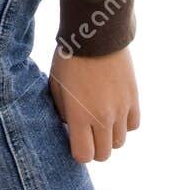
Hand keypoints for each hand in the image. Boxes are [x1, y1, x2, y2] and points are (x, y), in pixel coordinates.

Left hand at [48, 45, 139, 163]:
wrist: (96, 34)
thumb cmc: (69, 58)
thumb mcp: (55, 86)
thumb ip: (63, 112)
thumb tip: (72, 127)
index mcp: (79, 116)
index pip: (84, 156)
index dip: (79, 152)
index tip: (75, 140)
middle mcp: (103, 117)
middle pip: (104, 154)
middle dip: (94, 147)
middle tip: (87, 132)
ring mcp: (121, 108)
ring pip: (120, 142)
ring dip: (109, 136)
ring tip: (101, 119)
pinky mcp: (133, 97)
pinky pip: (134, 125)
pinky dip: (125, 123)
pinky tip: (115, 111)